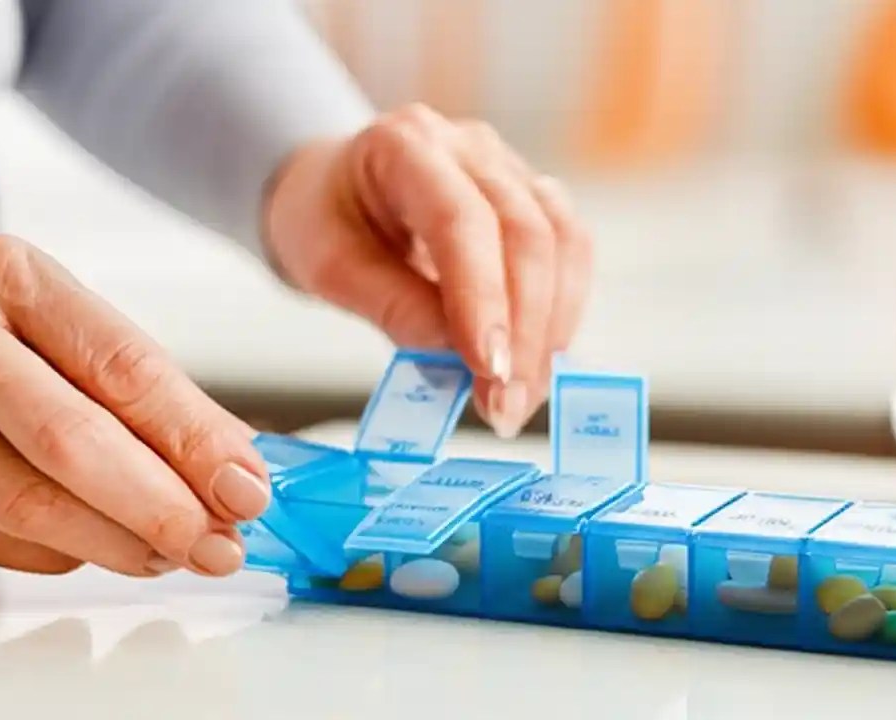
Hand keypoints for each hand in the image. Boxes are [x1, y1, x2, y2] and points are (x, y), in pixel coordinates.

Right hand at [0, 236, 271, 576]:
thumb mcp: (50, 309)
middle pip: (74, 444)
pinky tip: (100, 546)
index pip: (123, 368)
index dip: (195, 438)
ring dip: (118, 543)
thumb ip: (134, 380)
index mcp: (14, 280)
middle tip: (220, 544)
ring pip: (28, 504)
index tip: (246, 486)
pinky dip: (63, 551)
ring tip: (171, 555)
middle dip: (163, 507)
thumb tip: (225, 460)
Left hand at [265, 104, 593, 437]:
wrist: (334, 190)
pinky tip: (537, 361)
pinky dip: (561, 312)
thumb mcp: (326, 264)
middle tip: (504, 406)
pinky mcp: (535, 198)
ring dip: (549, 330)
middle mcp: (470, 147)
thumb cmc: (324, 219)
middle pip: (525, 232)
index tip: (489, 370)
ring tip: (518, 397)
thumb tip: (454, 351)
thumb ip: (390, 304)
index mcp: (407, 145)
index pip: (462, 221)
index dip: (483, 299)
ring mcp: (511, 167)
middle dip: (523, 331)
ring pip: (561, 242)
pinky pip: (570, 252)